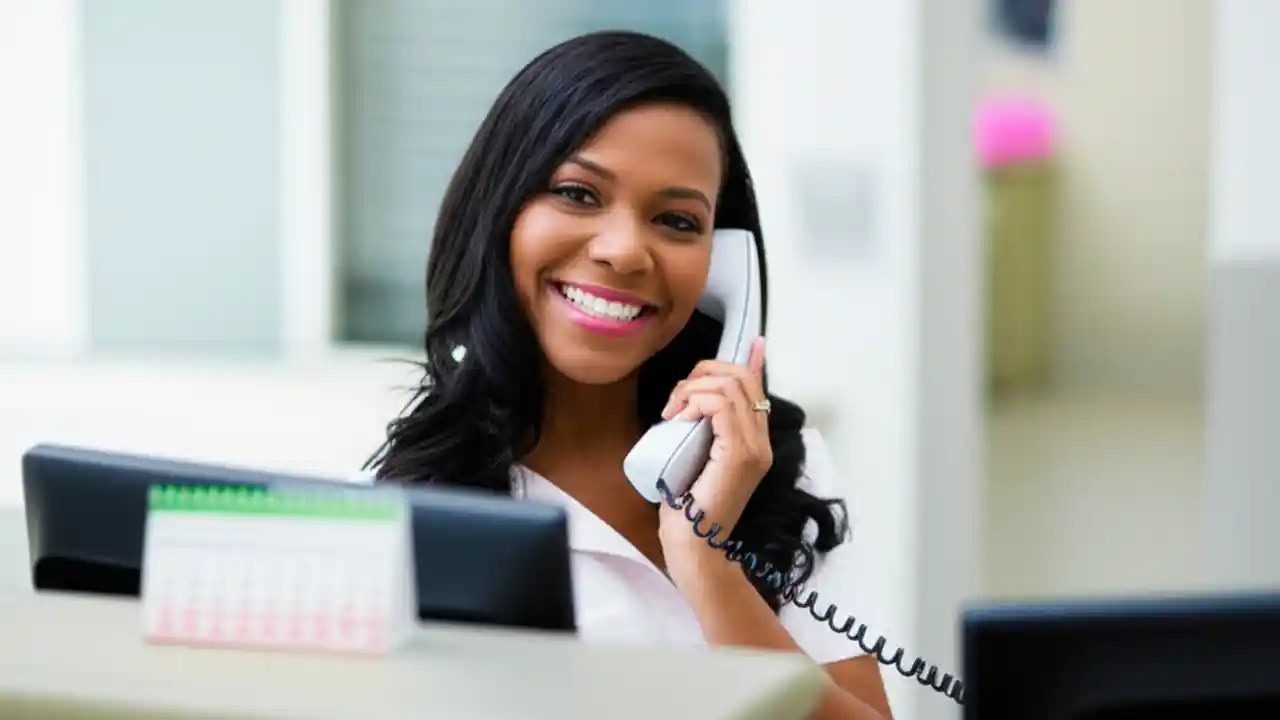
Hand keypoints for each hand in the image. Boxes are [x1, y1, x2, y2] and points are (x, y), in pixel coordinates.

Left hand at [657, 337, 771, 579]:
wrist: (693, 544)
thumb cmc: (686, 506)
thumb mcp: (691, 454)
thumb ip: (699, 428)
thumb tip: (691, 400)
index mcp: (754, 440)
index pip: (757, 387)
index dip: (750, 360)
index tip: (755, 341)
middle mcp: (761, 441)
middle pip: (741, 377)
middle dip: (702, 373)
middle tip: (675, 401)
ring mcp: (754, 447)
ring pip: (730, 386)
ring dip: (693, 387)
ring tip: (673, 412)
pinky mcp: (740, 454)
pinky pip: (722, 406)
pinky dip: (696, 401)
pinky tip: (679, 418)